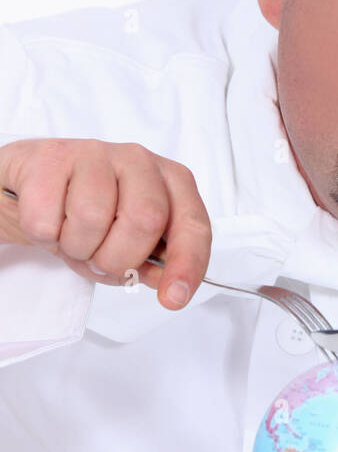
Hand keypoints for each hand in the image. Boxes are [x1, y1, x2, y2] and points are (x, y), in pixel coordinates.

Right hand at [0, 137, 211, 309]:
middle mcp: (138, 160)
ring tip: (71, 238)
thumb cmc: (87, 215)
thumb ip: (152, 263)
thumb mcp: (126, 244)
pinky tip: (48, 221)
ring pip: (92, 217)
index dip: (187, 263)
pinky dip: (44, 236)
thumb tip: (168, 282)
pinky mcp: (51, 157)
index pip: (192, 224)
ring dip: (77, 247)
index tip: (174, 298)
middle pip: (145, 220)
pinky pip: (47, 217)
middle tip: (97, 259)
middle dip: (117, 258)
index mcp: (170, 182)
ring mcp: (95, 153)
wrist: (30, 188)